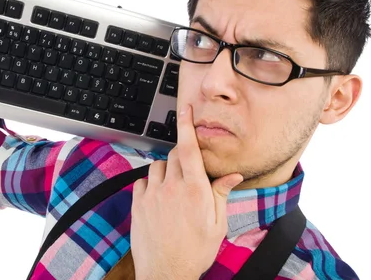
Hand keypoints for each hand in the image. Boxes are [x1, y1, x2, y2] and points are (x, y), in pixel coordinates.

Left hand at [130, 104, 242, 279]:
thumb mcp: (217, 225)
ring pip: (158, 166)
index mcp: (194, 190)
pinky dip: (151, 183)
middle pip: (174, 154)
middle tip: (190, 173)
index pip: (190, 149)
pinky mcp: (137, 203)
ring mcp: (152, 195)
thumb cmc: (195, 251)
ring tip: (175, 189)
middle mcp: (171, 188)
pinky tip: (159, 198)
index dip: (186, 125)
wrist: (166, 273)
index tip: (185, 108)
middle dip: (183, 156)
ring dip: (167, 170)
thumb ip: (221, 195)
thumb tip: (233, 176)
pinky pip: (143, 180)